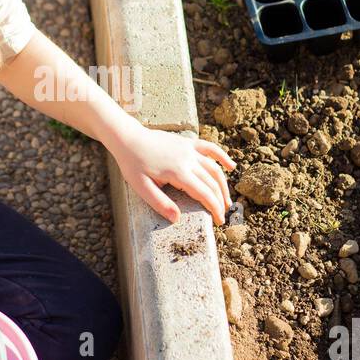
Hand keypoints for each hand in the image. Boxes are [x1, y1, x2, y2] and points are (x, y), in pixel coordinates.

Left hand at [110, 123, 235, 224]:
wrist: (128, 138)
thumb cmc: (132, 164)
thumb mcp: (141, 188)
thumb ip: (160, 203)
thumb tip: (177, 219)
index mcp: (178, 173)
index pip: (204, 193)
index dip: (214, 208)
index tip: (219, 221)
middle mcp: (188, 160)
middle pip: (212, 182)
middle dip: (220, 201)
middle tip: (222, 216)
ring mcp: (189, 150)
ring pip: (214, 168)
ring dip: (224, 185)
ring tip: (226, 200)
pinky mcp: (188, 143)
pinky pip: (210, 148)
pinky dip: (222, 156)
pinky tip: (231, 166)